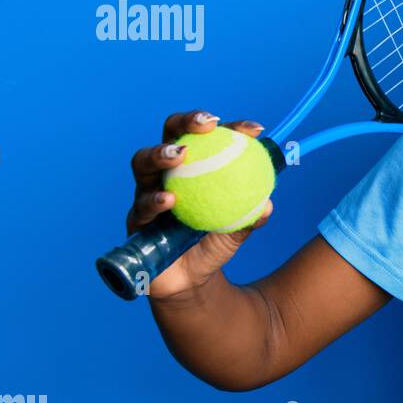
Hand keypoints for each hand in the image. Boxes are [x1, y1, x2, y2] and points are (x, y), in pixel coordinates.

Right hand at [127, 110, 272, 299]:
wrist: (191, 281)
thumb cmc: (213, 245)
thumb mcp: (238, 231)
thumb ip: (251, 217)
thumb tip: (267, 205)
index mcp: (196, 168)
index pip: (211, 139)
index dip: (232, 128)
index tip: (255, 131)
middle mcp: (168, 174)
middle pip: (170, 135)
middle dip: (185, 122)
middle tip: (207, 124)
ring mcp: (147, 193)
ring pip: (143, 163)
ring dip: (160, 153)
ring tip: (178, 154)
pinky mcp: (135, 219)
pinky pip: (141, 206)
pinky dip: (154, 201)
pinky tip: (168, 200)